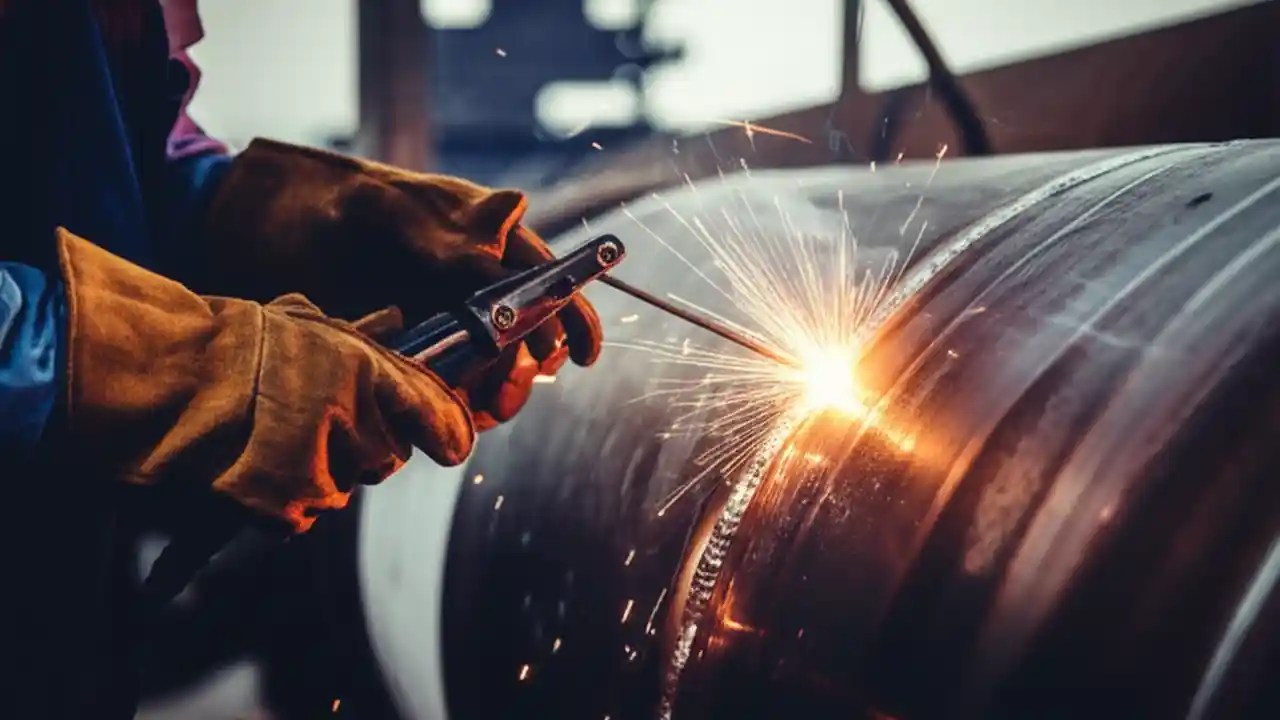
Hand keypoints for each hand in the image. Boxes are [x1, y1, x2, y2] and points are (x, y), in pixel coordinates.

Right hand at [58, 230, 473, 531]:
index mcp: (366, 369)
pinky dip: (281, 502)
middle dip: (362, 447)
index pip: (437, 415)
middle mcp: (354, 419)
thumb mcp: (306, 324)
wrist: (166, 380)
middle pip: (388, 458)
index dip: (448, 433)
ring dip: (318, 474)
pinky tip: (251, 468)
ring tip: (270, 440)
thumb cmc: (234, 345)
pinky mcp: (288, 508)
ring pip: (345, 489)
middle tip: (313, 424)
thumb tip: (397, 319)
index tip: (451, 445)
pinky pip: (303, 517)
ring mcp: (322, 468)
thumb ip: (361, 337)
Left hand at [195, 139, 602, 427]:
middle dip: (524, 370)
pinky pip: (449, 386)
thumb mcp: (377, 209)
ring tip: (475, 412)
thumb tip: (503, 229)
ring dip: (494, 395)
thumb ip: (441, 228)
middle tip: (499, 399)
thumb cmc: (317, 204)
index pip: (541, 278)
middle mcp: (471, 280)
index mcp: (478, 234)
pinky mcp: (413, 351)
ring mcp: (443, 318)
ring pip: (493, 368)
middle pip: (526, 333)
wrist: (247, 234)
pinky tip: (444, 413)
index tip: (574, 354)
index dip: (567, 317)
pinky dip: (454, 406)